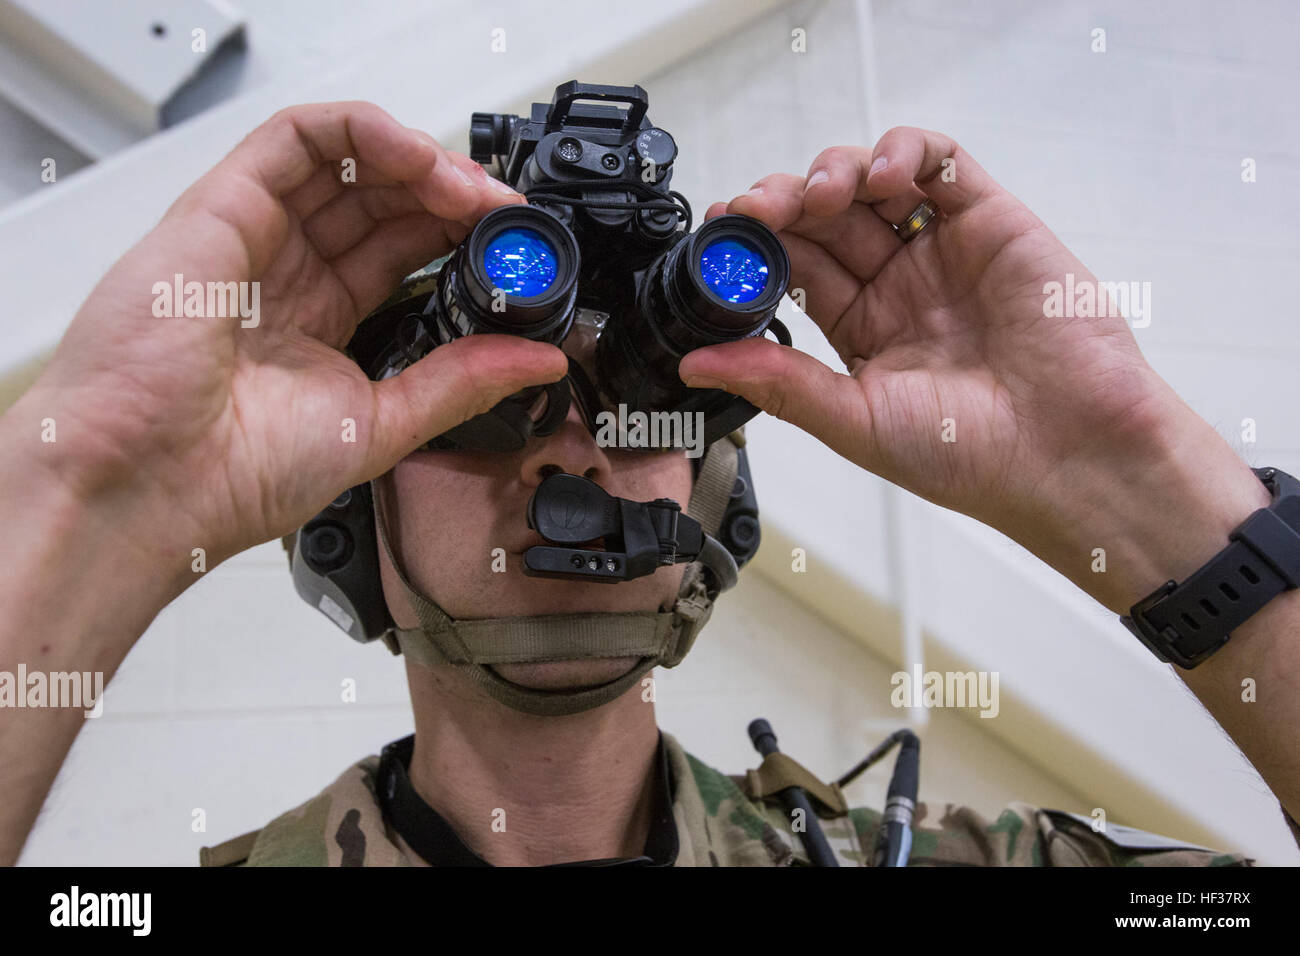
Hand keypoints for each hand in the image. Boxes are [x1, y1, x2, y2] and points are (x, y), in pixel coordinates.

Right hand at [12, 102, 567, 575]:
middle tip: (506, 215)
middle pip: (381, 202)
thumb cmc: (235, 470)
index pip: (401, 253)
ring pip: (346, 161)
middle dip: (452, 198)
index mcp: (319, 319)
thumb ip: (461, 382)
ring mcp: (254, 235)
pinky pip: (297, 138)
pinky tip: (420, 162)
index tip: (514, 248)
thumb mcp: (381, 421)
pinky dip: (365, 133)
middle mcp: (286, 271)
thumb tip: (539, 361)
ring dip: (421, 163)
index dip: (459, 238)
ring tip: (473, 191)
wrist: (155, 486)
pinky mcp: (221, 205)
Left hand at [679, 127, 1265, 610]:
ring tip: (818, 194)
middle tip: (757, 209)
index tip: (722, 233)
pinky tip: (879, 178)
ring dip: (833, 171)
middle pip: (824, 217)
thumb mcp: (856, 420)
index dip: (755, 243)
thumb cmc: (973, 455)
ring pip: (872, 181)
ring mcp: (941, 249)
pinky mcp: (991, 220)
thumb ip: (780, 382)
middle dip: (783, 201)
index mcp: (860, 329)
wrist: (1068, 456)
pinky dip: (904, 152)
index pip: (794, 266)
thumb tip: (697, 361)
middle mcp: (897, 284)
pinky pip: (941, 163)